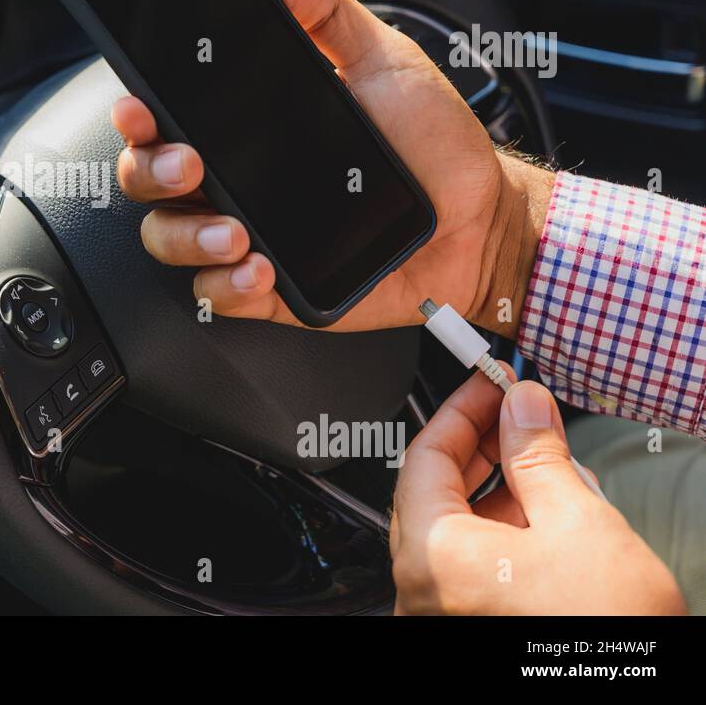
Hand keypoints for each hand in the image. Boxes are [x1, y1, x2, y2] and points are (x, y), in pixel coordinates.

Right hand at [110, 0, 554, 335]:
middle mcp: (233, 181)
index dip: (136, 115)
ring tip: (235, 232)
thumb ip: (323, 10)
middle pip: (148, 179)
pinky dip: (226, 287)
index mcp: (244, 125)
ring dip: (187, 236)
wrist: (482, 219)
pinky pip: (216, 296)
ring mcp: (246, 236)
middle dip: (151, 172)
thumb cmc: (431, 140)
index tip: (140, 106)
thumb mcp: (382, 57)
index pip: (164, 117)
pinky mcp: (271, 290)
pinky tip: (259, 269)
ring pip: (169, 241)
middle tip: (190, 166)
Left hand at [390, 374, 684, 613]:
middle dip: (482, 449)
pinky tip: (548, 521)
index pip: (425, 456)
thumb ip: (540, 455)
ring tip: (550, 471)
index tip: (491, 383)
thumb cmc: (604, 635)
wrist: (633, 703)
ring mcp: (441, 616)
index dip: (462, 410)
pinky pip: (472, 567)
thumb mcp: (579, 523)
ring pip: (457, 530)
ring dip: (499, 491)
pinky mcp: (469, 629)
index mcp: (431, 556)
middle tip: (521, 417)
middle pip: (435, 492)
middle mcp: (421, 591)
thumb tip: (523, 406)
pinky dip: (503, 534)